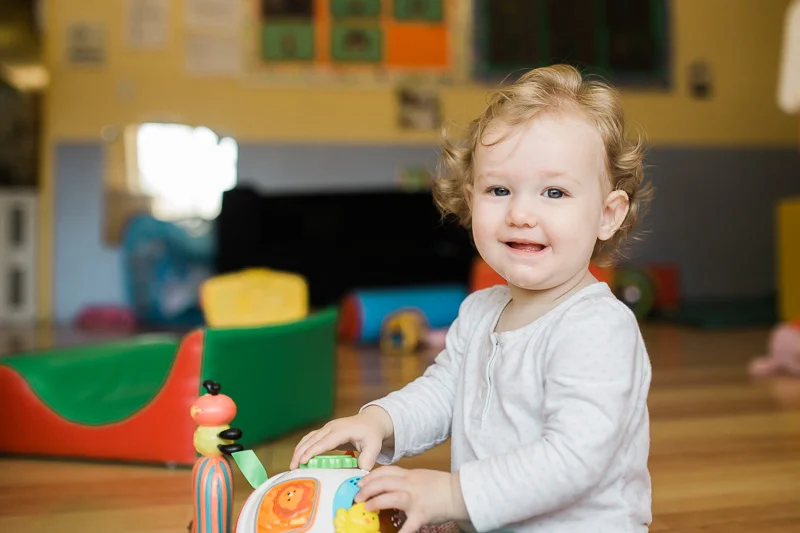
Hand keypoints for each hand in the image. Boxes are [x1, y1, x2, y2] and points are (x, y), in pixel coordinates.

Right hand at [289, 406, 393, 470]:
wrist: (371, 421)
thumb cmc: (372, 434)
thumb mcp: (374, 446)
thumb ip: (367, 460)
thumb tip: (359, 473)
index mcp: (342, 431)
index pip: (325, 442)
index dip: (313, 451)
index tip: (303, 461)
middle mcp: (332, 427)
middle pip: (312, 439)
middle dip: (301, 453)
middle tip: (293, 468)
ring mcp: (327, 428)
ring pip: (308, 438)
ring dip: (299, 450)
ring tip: (293, 465)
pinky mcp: (325, 431)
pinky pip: (310, 438)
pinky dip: (303, 447)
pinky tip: (299, 458)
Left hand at [354, 467, 468, 532]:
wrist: (459, 492)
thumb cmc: (441, 485)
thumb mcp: (420, 477)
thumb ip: (405, 480)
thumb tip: (389, 485)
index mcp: (409, 475)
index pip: (385, 472)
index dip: (370, 477)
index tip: (360, 482)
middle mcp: (410, 484)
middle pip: (383, 482)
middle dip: (367, 488)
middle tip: (358, 496)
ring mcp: (415, 499)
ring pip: (391, 497)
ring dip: (376, 502)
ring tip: (367, 507)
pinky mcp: (422, 514)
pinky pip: (409, 525)